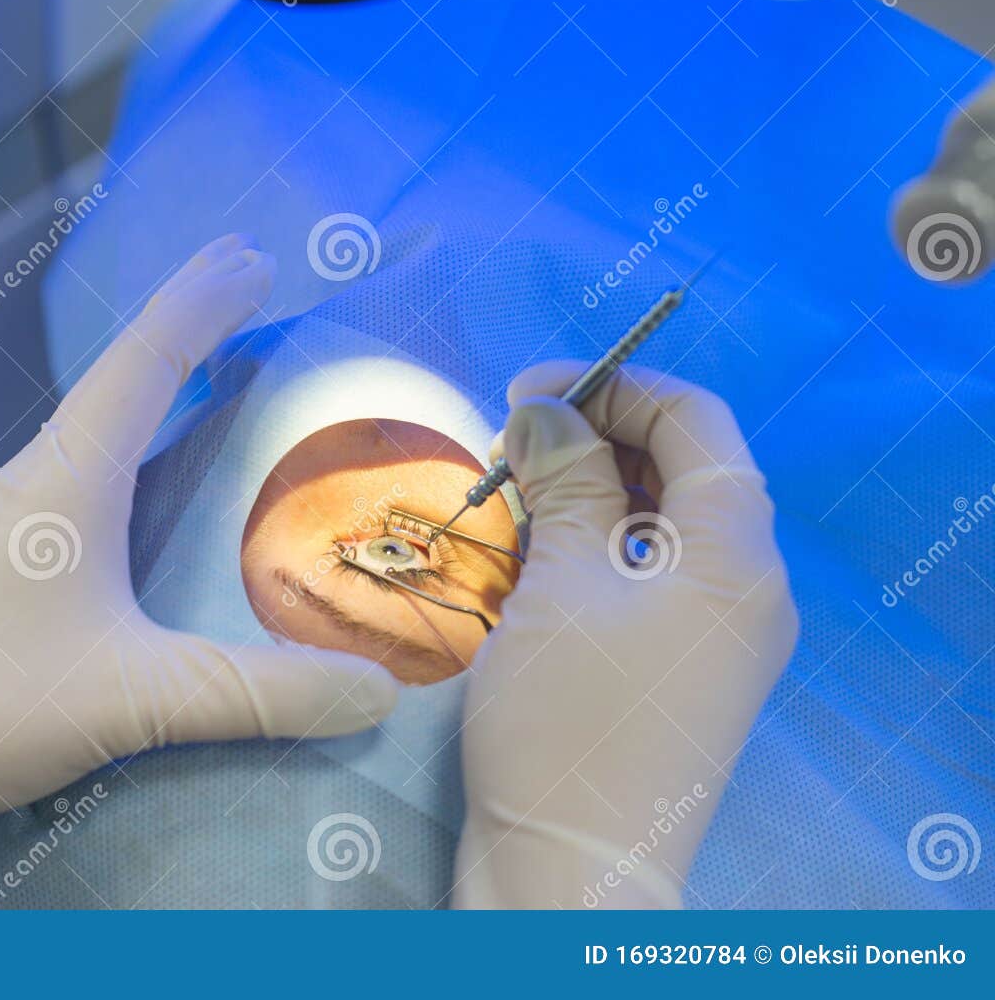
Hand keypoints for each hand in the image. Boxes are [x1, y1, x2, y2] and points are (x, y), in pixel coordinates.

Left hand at [0, 234, 397, 907]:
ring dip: (155, 382)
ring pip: (96, 423)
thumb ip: (261, 693)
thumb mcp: (139, 700)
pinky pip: (82, 471)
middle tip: (246, 273)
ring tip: (213, 360)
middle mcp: (34, 479)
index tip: (255, 261)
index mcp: (66, 480)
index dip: (204, 305)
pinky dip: (131, 443)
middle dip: (186, 321)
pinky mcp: (2, 557)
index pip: (146, 362)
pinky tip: (151, 478)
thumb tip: (376, 691)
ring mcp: (11, 516)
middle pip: (122, 375)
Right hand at [454, 362, 796, 908]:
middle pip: (687, 468)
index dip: (614, 387)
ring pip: (664, 522)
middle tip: (512, 442)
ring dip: (593, 490)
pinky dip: (598, 545)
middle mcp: (748, 586)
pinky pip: (653, 575)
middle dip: (599, 435)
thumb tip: (547, 410)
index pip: (697, 422)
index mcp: (737, 554)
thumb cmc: (567, 720)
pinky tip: (537, 552)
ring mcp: (721, 633)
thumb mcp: (559, 584)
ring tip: (514, 493)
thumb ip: (564, 482)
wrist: (572, 872)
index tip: (527, 391)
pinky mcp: (685, 668)